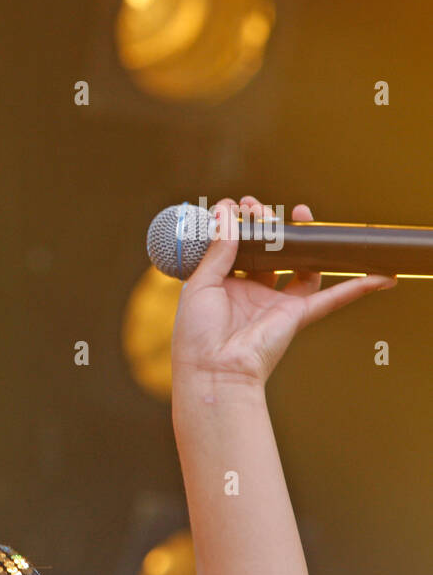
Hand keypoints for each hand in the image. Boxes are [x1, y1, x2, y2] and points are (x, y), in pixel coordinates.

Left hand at [171, 195, 396, 389]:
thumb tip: (226, 213)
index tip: (235, 206)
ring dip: (304, 240)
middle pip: (269, 253)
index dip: (238, 227)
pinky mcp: (296, 315)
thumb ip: (217, 250)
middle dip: (267, 226)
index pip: (236, 249)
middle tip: (259, 207)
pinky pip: (331, 299)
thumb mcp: (199, 284)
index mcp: (223, 285)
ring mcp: (275, 303)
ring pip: (299, 266)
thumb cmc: (197, 333)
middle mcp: (251, 292)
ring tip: (301, 213)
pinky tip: (377, 275)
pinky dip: (356, 288)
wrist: (213, 368)